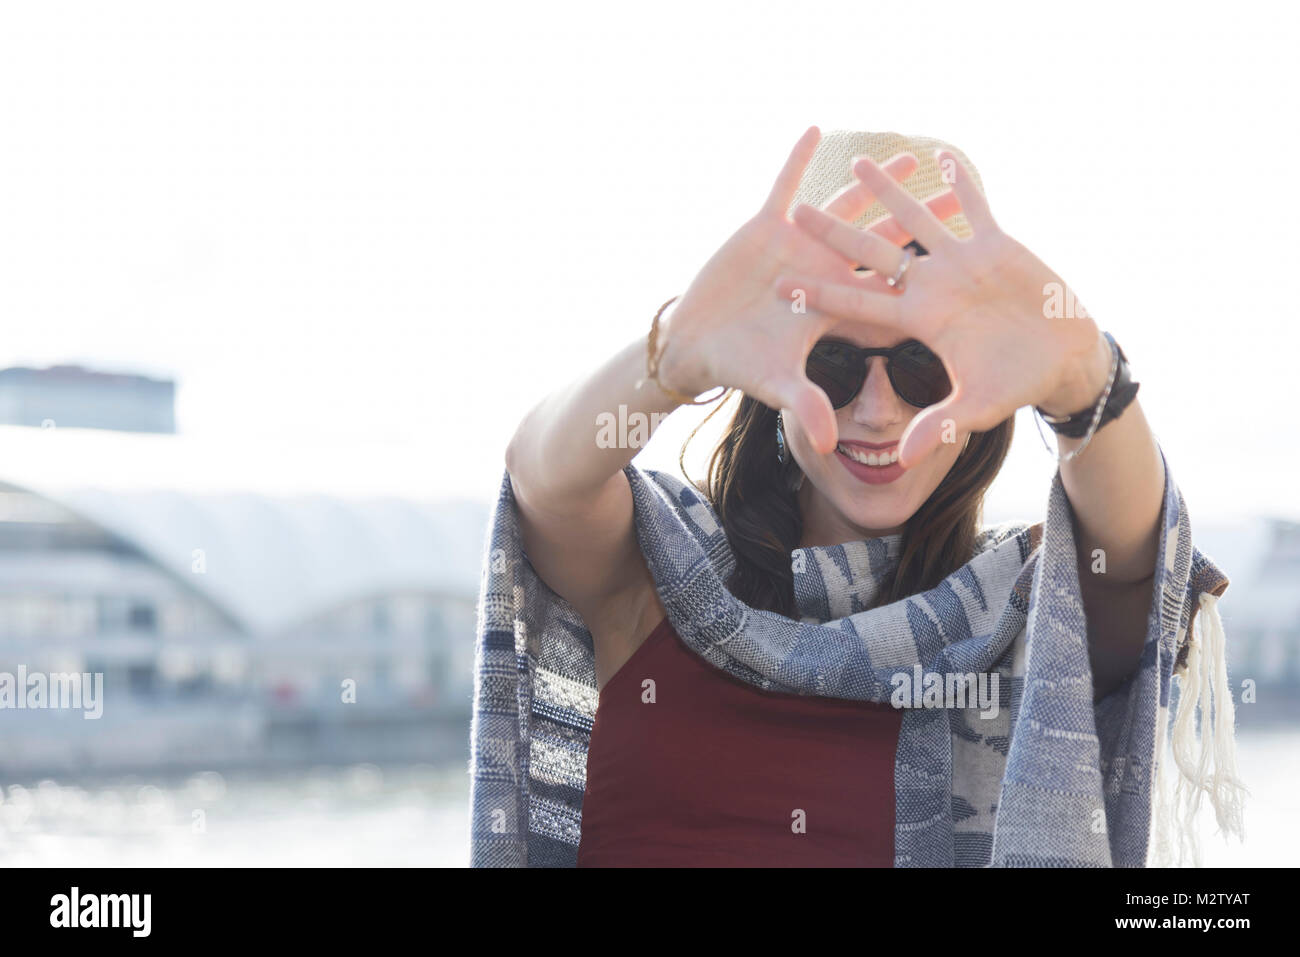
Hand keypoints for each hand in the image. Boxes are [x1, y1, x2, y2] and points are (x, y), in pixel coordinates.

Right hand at [655, 126, 962, 454]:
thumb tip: (828, 444)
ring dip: (876, 180)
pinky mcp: (763, 227)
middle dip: (921, 219)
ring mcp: (798, 244)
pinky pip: (784, 185)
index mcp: (838, 305)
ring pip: (846, 205)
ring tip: (912, 156)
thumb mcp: (776, 386)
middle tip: (962, 199)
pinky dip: (796, 159)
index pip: (891, 293)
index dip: (929, 283)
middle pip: (884, 241)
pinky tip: (814, 129)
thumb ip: (806, 407)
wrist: (697, 345)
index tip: (968, 275)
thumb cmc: (741, 367)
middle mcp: (826, 269)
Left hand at [774, 148, 1110, 467]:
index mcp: (919, 319)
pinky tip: (941, 154)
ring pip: (916, 218)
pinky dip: (962, 183)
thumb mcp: (975, 408)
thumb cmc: (1014, 385)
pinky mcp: (997, 246)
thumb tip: (905, 459)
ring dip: (890, 190)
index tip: (782, 282)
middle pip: (874, 252)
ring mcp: (962, 263)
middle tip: (799, 210)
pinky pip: (975, 207)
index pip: (860, 303)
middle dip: (838, 231)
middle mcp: (931, 286)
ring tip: (857, 162)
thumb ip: (938, 428)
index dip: (823, 292)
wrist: (1061, 361)